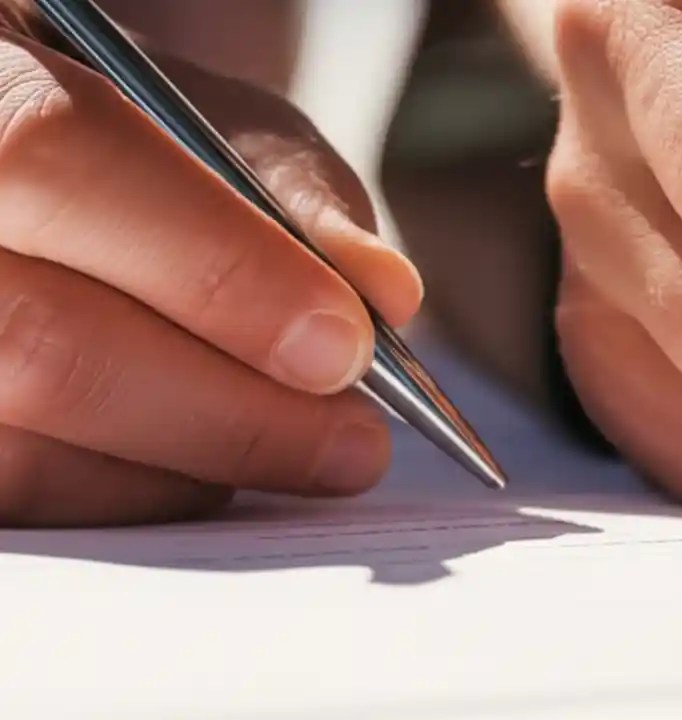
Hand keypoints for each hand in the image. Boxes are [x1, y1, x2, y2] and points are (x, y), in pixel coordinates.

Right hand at [0, 4, 422, 525]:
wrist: (28, 157)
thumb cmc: (127, 131)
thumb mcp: (214, 119)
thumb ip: (293, 193)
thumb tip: (382, 298)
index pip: (57, 161)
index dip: (214, 269)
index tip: (342, 347)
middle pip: (37, 340)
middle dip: (229, 411)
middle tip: (354, 443)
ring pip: (24, 444)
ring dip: (191, 466)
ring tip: (296, 446)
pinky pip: (19, 493)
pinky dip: (132, 494)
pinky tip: (202, 463)